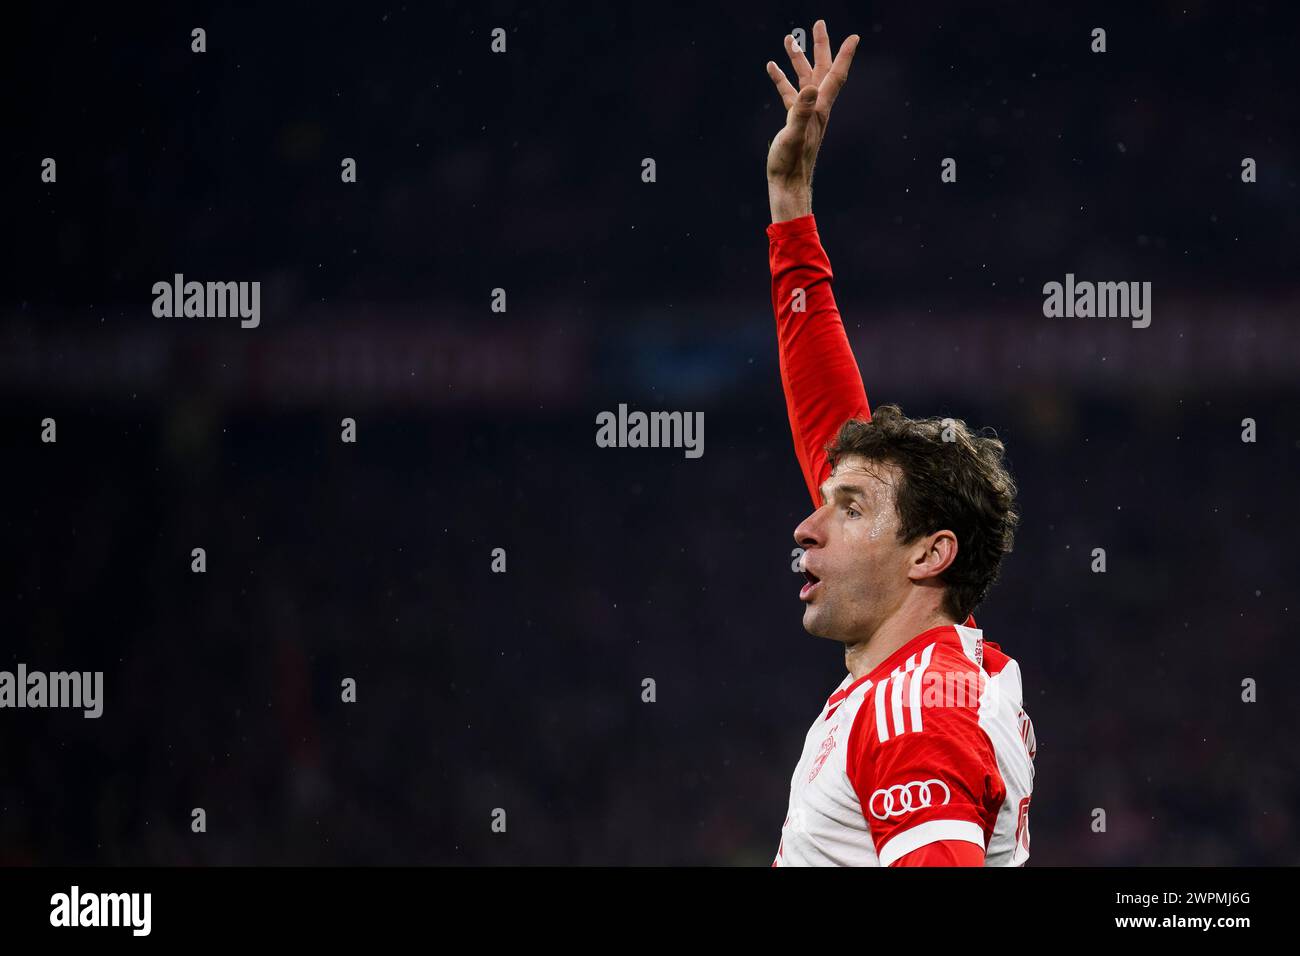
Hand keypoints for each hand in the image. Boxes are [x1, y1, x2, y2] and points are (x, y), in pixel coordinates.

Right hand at [765, 20, 859, 219]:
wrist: (787, 183)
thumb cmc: (790, 163)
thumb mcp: (793, 134)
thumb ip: (800, 110)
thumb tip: (809, 87)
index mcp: (819, 108)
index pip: (835, 76)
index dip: (844, 55)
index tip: (853, 36)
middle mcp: (816, 107)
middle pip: (822, 70)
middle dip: (821, 47)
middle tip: (819, 24)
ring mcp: (805, 113)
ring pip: (803, 78)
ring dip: (797, 59)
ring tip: (788, 39)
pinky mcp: (793, 120)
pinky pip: (789, 93)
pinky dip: (781, 79)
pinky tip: (771, 68)